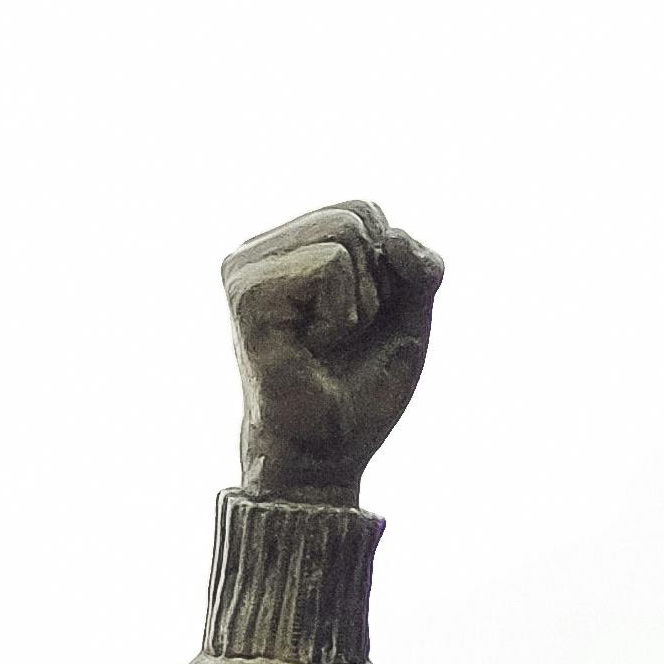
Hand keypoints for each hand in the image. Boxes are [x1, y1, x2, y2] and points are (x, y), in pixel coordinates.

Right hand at [222, 202, 442, 504]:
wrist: (330, 453)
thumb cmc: (361, 389)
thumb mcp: (409, 315)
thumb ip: (418, 266)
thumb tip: (393, 236)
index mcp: (290, 247)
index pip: (365, 210)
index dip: (389, 269)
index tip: (362, 321)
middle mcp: (260, 250)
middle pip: (358, 214)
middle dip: (377, 282)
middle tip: (343, 334)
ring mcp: (245, 268)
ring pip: (345, 234)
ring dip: (360, 302)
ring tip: (325, 341)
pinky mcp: (246, 292)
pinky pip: (330, 265)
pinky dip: (342, 314)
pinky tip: (311, 347)